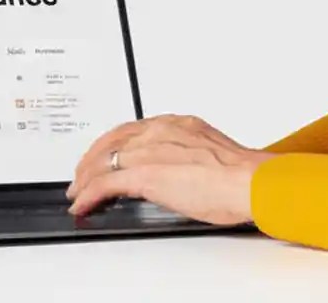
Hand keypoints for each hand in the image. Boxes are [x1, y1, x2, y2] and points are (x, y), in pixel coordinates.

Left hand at [65, 114, 277, 224]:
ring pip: (103, 160)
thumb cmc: (240, 174)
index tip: (107, 155)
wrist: (248, 181)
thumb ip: (188, 154)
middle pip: (111, 141)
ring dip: (85, 177)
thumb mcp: (209, 152)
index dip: (112, 144)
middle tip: (83, 175)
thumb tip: (181, 170)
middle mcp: (159, 131)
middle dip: (92, 159)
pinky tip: (83, 204)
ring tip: (78, 192)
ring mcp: (149, 151)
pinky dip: (88, 194)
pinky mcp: (143, 174)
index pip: (132, 129)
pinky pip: (103, 183)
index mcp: (177, 124)